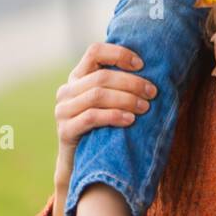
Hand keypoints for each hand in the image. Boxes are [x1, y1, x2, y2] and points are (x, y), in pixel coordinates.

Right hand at [54, 41, 157, 160]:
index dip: (119, 54)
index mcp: (77, 76)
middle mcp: (67, 90)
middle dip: (131, 82)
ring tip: (145, 107)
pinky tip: (130, 120)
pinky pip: (91, 117)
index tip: (141, 65)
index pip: (95, 51)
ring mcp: (63, 110)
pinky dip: (114, 116)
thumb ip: (117, 83)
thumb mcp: (107, 101)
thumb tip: (152, 67)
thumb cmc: (101, 127)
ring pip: (97, 95)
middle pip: (101, 76)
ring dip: (126, 99)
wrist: (79, 164)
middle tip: (152, 92)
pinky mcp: (65, 130)